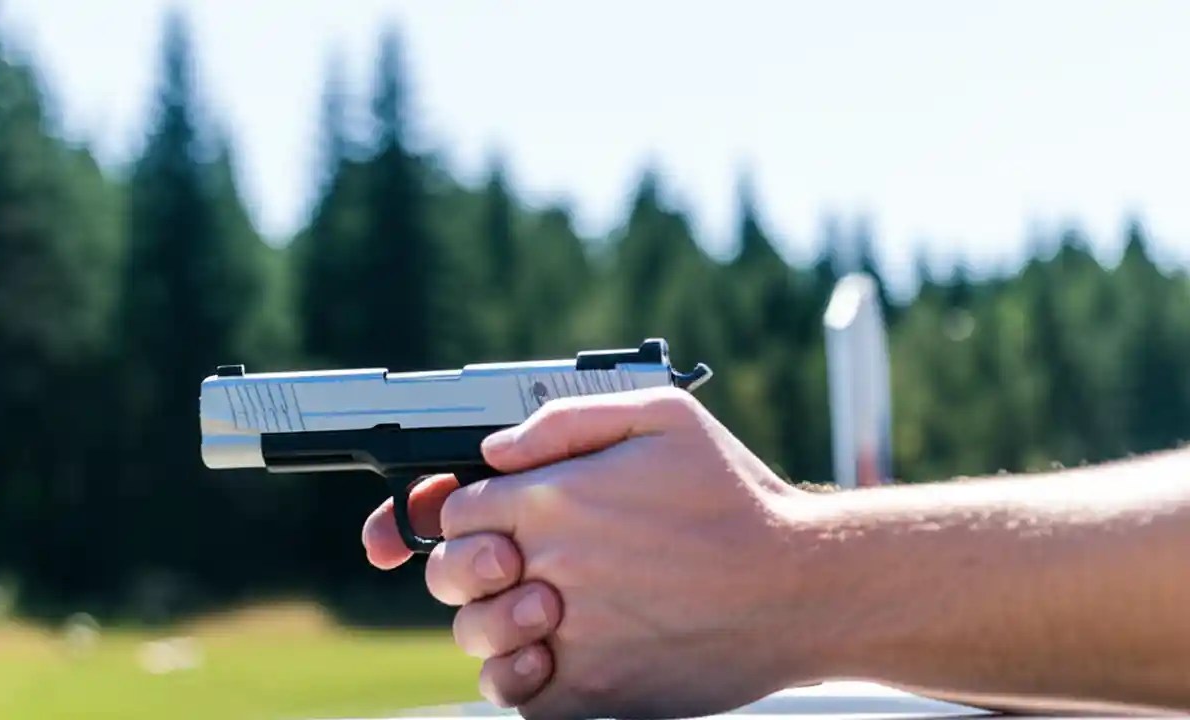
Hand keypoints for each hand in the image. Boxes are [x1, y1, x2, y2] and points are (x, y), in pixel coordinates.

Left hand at [364, 387, 826, 718]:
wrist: (804, 586)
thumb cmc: (739, 497)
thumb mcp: (665, 418)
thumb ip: (569, 421)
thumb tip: (497, 449)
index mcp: (558, 497)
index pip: (458, 508)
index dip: (468, 511)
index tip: (493, 521)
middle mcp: (553, 564)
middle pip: (450, 574)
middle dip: (465, 566)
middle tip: (508, 565)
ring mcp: (572, 633)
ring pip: (477, 638)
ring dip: (491, 623)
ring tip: (538, 609)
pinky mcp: (598, 691)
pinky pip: (521, 698)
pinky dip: (521, 682)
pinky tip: (551, 657)